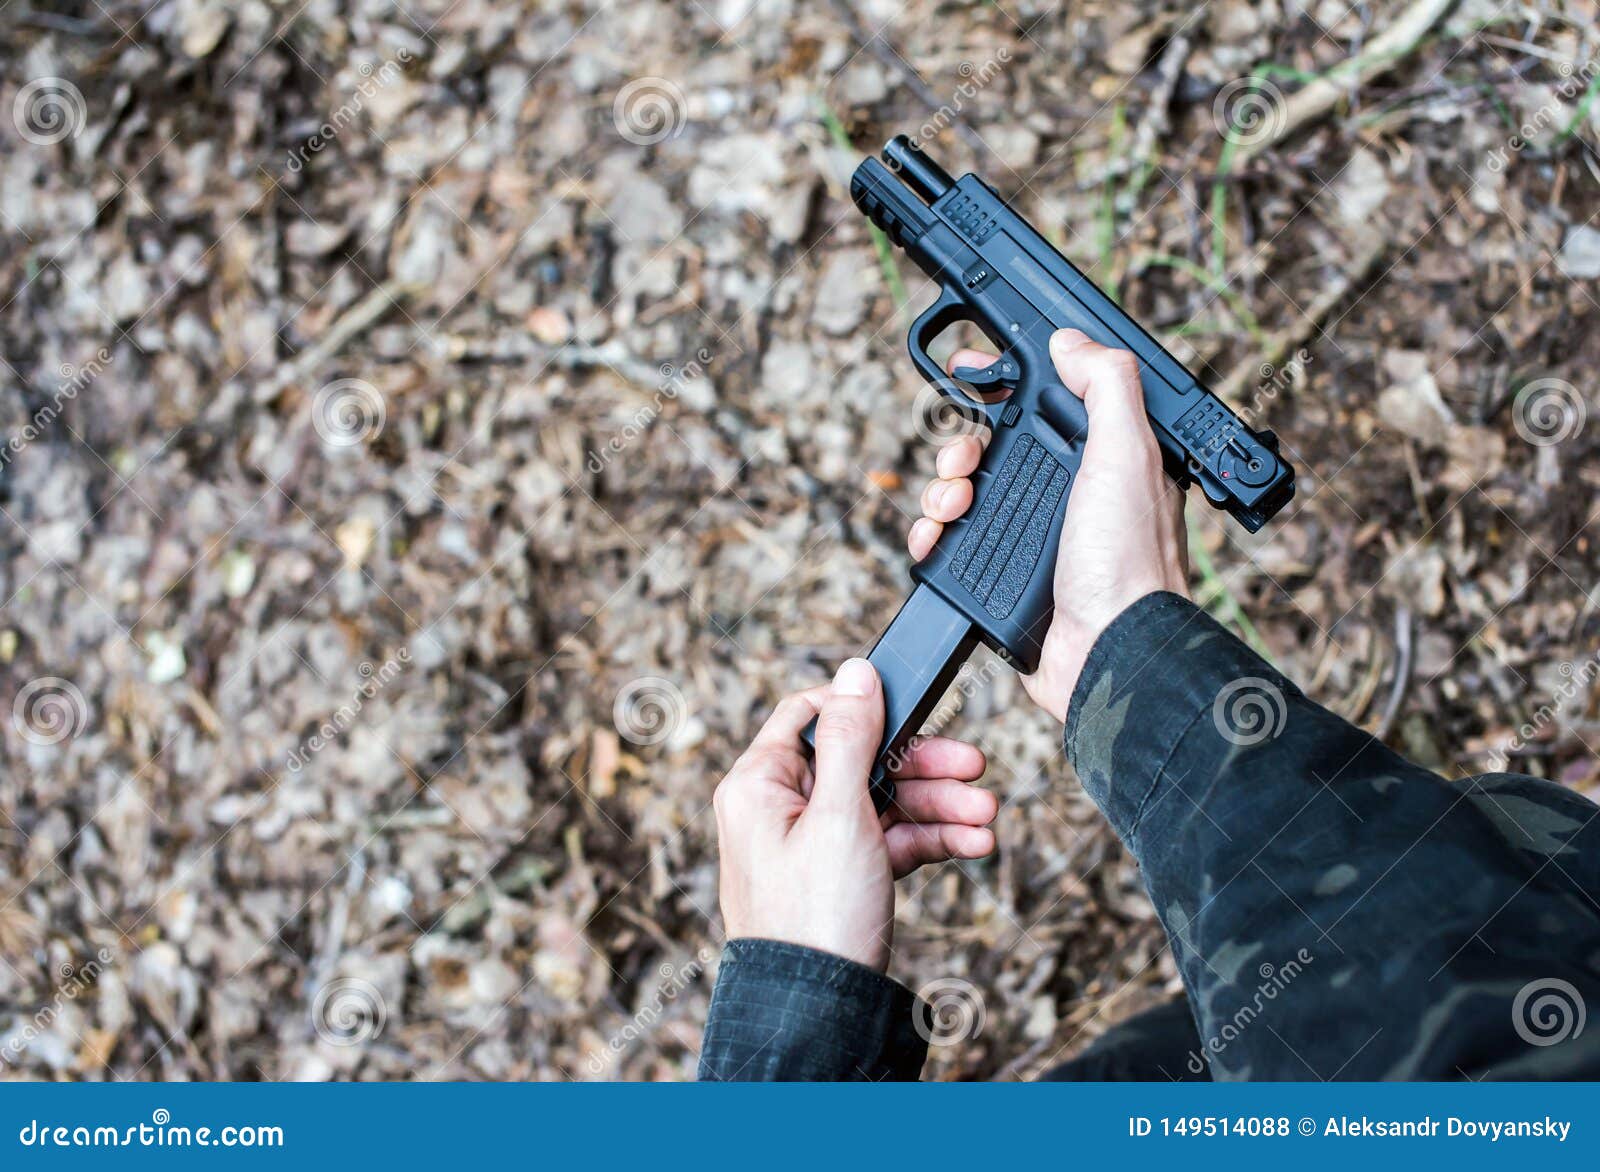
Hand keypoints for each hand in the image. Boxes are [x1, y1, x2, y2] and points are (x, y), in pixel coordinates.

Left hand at [713, 659, 997, 972]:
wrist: (820, 1014)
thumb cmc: (815, 918)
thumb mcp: (840, 815)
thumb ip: (852, 739)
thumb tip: (854, 672)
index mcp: (759, 784)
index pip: (810, 715)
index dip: (862, 706)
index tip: (913, 705)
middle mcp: (780, 810)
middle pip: (859, 760)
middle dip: (922, 767)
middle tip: (973, 766)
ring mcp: (811, 846)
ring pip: (882, 803)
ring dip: (937, 806)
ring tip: (986, 815)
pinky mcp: (839, 877)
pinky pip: (887, 842)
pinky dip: (928, 840)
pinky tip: (972, 842)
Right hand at [908, 329, 1189, 723]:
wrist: (1108, 654)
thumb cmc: (1130, 562)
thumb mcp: (1128, 455)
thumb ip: (1107, 387)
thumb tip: (1071, 341)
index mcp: (1099, 462)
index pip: (1042, 405)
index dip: (1002, 384)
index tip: (968, 369)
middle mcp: (1065, 498)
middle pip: (992, 449)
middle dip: (962, 446)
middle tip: (962, 460)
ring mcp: (1032, 540)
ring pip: (963, 495)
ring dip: (943, 491)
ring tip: (951, 504)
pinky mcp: (1002, 580)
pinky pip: (950, 546)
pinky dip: (932, 538)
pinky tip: (934, 540)